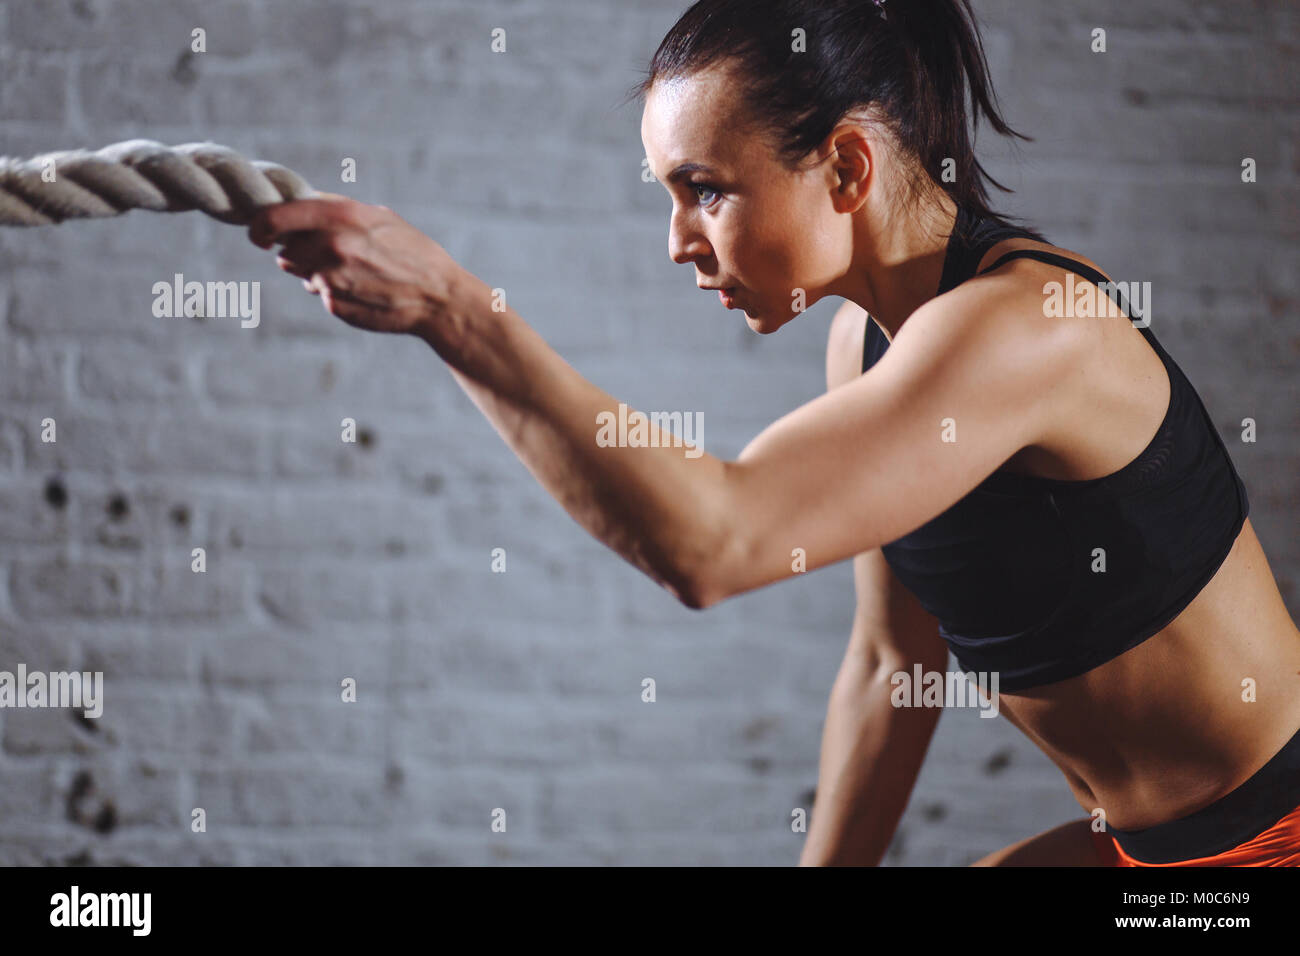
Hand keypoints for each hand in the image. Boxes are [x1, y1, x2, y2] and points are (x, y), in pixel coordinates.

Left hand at [247, 193, 466, 335]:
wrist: (438, 296)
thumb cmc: (412, 251)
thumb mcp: (378, 217)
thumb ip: (337, 210)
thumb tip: (300, 206)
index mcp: (340, 215)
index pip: (275, 217)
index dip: (259, 226)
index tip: (258, 233)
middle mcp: (331, 246)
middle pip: (288, 249)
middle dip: (298, 251)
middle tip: (326, 254)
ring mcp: (331, 278)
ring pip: (303, 273)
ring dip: (317, 271)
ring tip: (354, 271)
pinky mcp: (335, 304)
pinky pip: (323, 294)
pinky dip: (336, 291)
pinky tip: (364, 289)